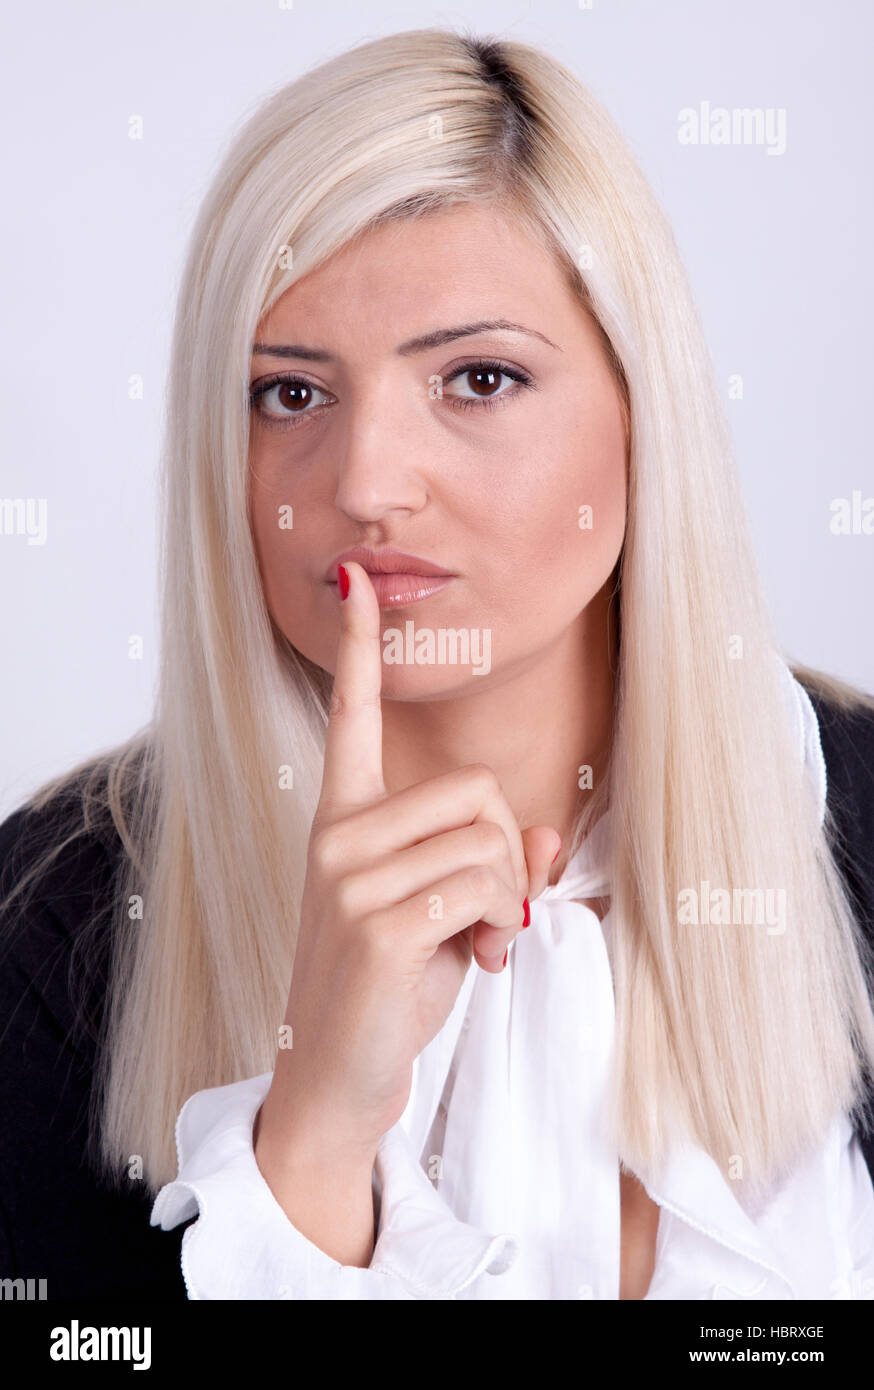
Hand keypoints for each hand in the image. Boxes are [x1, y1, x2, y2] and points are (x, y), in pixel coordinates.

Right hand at [258, 560, 560, 1161]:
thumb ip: (490, 864)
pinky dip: (502, 923)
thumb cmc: (388, 986)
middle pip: (478, 791)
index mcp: (343, 820)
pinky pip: (481, 887)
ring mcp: (350, 877)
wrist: (336, 1074)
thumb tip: (549, 840)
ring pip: (488, 842)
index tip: (360, 581)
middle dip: (508, 853)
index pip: (351, 717)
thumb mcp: (445, 915)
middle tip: (488, 910)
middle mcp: (337, 835)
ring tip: (478, 940)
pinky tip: (481, 957)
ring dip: (508, 898)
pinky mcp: (375, 923)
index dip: (362, 648)